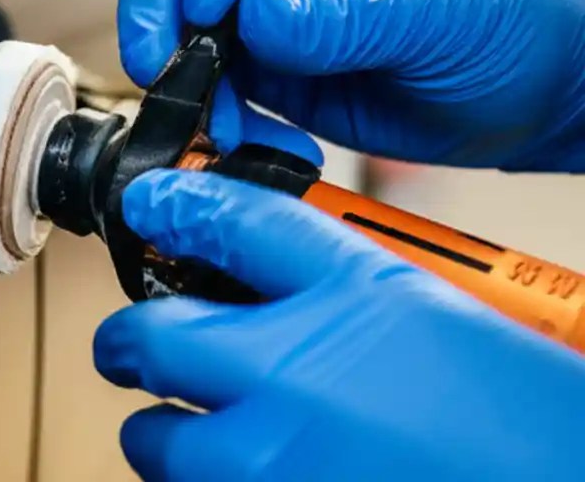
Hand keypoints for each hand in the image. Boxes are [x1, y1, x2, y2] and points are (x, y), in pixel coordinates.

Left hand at [94, 169, 584, 481]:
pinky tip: (248, 475)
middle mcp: (297, 384)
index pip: (235, 224)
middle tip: (131, 347)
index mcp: (356, 305)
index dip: (179, 204)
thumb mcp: (437, 317)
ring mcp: (271, 470)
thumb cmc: (529, 426)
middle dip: (128, 344)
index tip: (153, 204)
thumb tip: (257, 284)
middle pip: (148, 341)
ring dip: (165, 436)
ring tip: (196, 435)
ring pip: (153, 445)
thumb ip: (336, 290)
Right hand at [118, 0, 584, 170]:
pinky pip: (214, 93)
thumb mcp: (430, 6)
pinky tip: (248, 141)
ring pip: (183, 30)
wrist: (529, 99)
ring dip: (182, 77)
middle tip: (156, 57)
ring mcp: (268, 17)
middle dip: (156, 3)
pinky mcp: (269, 78)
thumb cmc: (503, 19)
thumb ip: (339, 13)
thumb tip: (253, 19)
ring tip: (214, 119)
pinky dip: (216, 120)